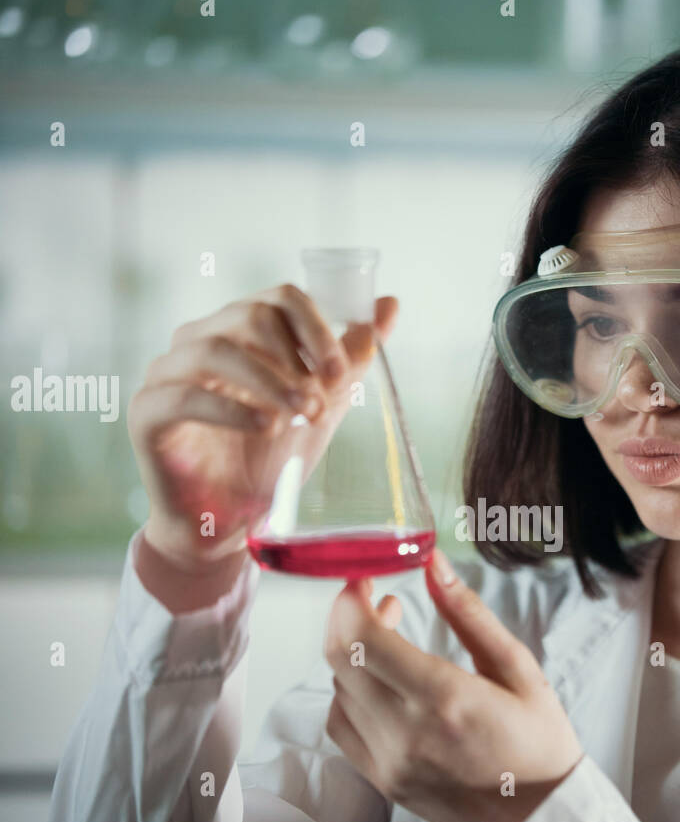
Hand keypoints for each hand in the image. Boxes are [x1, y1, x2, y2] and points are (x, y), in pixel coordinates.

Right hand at [127, 286, 398, 573]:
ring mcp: (166, 373)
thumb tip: (390, 304)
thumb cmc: (269, 461)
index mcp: (239, 331)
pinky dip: (231, 409)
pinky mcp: (147, 413)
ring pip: (215, 349)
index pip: (279, 298)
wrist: (228, 522)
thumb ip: (349, 359)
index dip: (316, 329)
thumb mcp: (321, 405)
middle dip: (294, 358)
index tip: (339, 375)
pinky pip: (184, 395)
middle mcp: (198, 340)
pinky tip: (265, 428)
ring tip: (299, 416)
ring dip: (268, 382)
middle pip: (250, 314)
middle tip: (318, 404)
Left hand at [323, 551, 583, 821]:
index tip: (367, 577)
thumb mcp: (517, 669)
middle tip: (382, 602)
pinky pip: (341, 726)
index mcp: (444, 699)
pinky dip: (349, 694)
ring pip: (337, 689)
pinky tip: (380, 684)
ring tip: (391, 642)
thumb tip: (433, 564)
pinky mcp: (382, 781)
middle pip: (339, 657)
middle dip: (351, 616)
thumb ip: (468, 613)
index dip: (351, 597)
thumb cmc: (540, 745)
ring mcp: (389, 762)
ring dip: (353, 655)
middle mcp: (406, 733)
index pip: (361, 637)